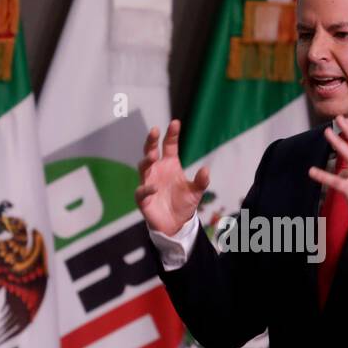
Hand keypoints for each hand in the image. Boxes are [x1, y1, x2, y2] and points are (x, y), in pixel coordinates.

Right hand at [136, 119, 210, 236]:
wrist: (176, 224)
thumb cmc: (184, 203)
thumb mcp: (196, 191)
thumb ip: (201, 181)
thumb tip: (206, 169)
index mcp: (169, 164)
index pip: (169, 145)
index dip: (171, 134)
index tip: (175, 123)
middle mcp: (157, 170)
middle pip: (151, 151)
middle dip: (151, 141)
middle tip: (154, 130)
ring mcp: (148, 182)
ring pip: (143, 167)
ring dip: (146, 160)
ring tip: (152, 156)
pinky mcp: (143, 198)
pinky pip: (142, 191)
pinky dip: (146, 188)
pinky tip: (153, 188)